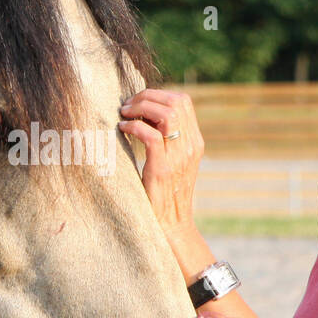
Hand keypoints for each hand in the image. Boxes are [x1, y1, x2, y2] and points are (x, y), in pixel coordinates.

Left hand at [117, 88, 204, 242]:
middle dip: (148, 96)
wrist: (170, 223)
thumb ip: (167, 138)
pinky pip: (150, 135)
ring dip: (141, 107)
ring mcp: (178, 157)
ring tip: (124, 114)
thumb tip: (145, 113)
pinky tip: (122, 129)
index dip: (159, 94)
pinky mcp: (163, 169)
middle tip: (127, 105)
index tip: (138, 103)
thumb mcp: (172, 160)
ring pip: (167, 113)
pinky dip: (134, 127)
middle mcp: (190, 146)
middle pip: (177, 101)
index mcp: (194, 141)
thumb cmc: (164, 191)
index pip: (183, 101)